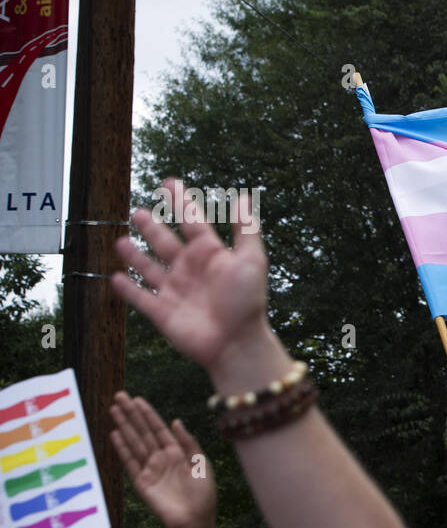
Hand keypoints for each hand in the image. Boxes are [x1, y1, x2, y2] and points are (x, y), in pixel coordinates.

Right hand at [109, 392, 215, 527]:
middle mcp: (162, 457)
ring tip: (113, 410)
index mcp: (178, 452)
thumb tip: (176, 421)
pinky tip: (115, 434)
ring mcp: (150, 468)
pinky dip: (121, 448)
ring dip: (124, 426)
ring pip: (134, 442)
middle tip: (119, 396)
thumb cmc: (203, 493)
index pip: (159, 428)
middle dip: (131, 414)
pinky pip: (129, 461)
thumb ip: (188, 442)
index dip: (148, 413)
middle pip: (143, 431)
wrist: (194, 519)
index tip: (137, 399)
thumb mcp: (201, 464)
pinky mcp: (141, 481)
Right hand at [111, 178, 269, 376]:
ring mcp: (175, 291)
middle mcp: (190, 270)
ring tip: (120, 240)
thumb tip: (243, 198)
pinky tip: (114, 277)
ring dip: (135, 255)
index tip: (170, 183)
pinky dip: (127, 289)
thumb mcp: (251, 260)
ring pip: (149, 268)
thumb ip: (245, 229)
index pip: (192, 221)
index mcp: (210, 255)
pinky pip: (140, 298)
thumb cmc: (247, 303)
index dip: (181, 202)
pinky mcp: (162, 313)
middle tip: (139, 212)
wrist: (236, 344)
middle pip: (166, 243)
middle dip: (152, 228)